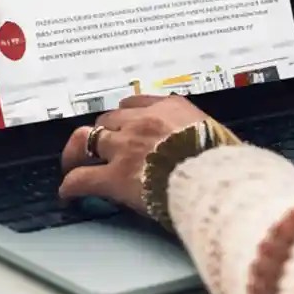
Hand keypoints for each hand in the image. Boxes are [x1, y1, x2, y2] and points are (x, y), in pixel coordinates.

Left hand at [59, 95, 207, 213]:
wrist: (217, 179)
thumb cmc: (225, 161)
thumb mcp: (215, 134)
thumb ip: (198, 133)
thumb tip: (201, 147)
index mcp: (170, 108)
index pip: (136, 102)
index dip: (126, 115)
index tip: (124, 122)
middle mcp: (143, 121)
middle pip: (109, 118)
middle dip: (103, 132)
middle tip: (99, 146)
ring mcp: (126, 147)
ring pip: (88, 140)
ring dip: (78, 152)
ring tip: (73, 162)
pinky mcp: (115, 176)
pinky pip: (82, 178)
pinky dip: (72, 184)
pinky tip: (69, 192)